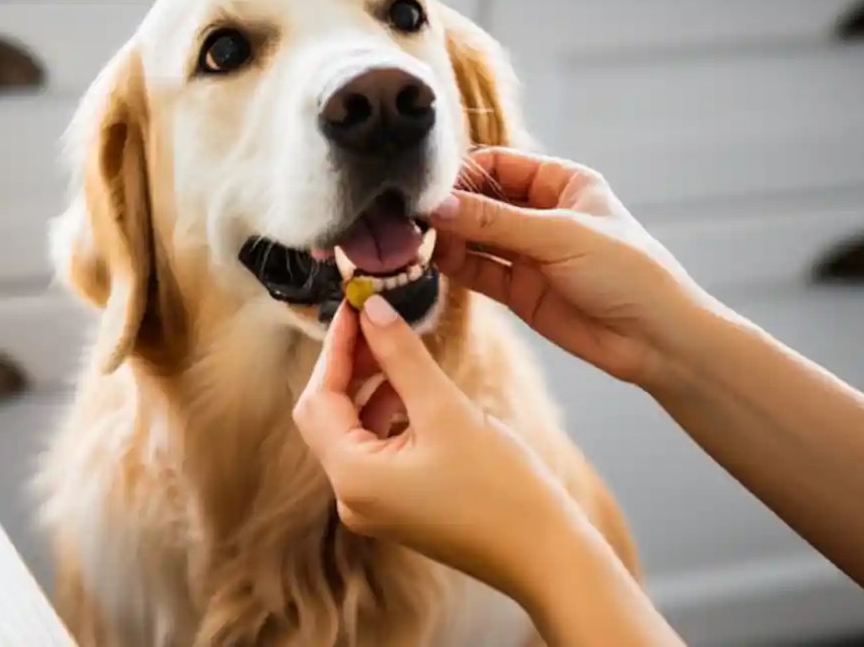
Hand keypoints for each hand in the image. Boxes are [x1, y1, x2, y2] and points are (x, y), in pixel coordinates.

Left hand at [292, 297, 568, 600]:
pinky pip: (376, 449)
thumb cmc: (501, 491)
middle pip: (327, 415)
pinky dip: (387, 414)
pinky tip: (414, 389)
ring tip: (397, 348)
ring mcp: (373, 506)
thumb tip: (371, 310)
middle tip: (374, 321)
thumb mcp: (447, 410)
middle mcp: (351, 497)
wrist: (545, 556)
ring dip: (369, 387)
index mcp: (352, 477)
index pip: (318, 399)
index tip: (354, 306)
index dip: (334, 348)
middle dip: (348, 366)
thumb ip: (403, 356)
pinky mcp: (397, 507)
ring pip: (352, 430)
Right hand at [430, 148, 710, 388]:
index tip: (430, 188)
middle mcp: (542, 214)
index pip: (499, 165)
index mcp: (563, 183)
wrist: (656, 340)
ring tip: (415, 240)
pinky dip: (455, 266)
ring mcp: (530, 254)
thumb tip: (439, 205)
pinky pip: (479, 271)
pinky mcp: (520, 291)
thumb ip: (495, 221)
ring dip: (448, 238)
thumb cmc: (628, 273)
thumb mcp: (559, 236)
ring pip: (475, 238)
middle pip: (482, 201)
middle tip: (412, 216)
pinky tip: (432, 261)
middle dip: (450, 208)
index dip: (464, 174)